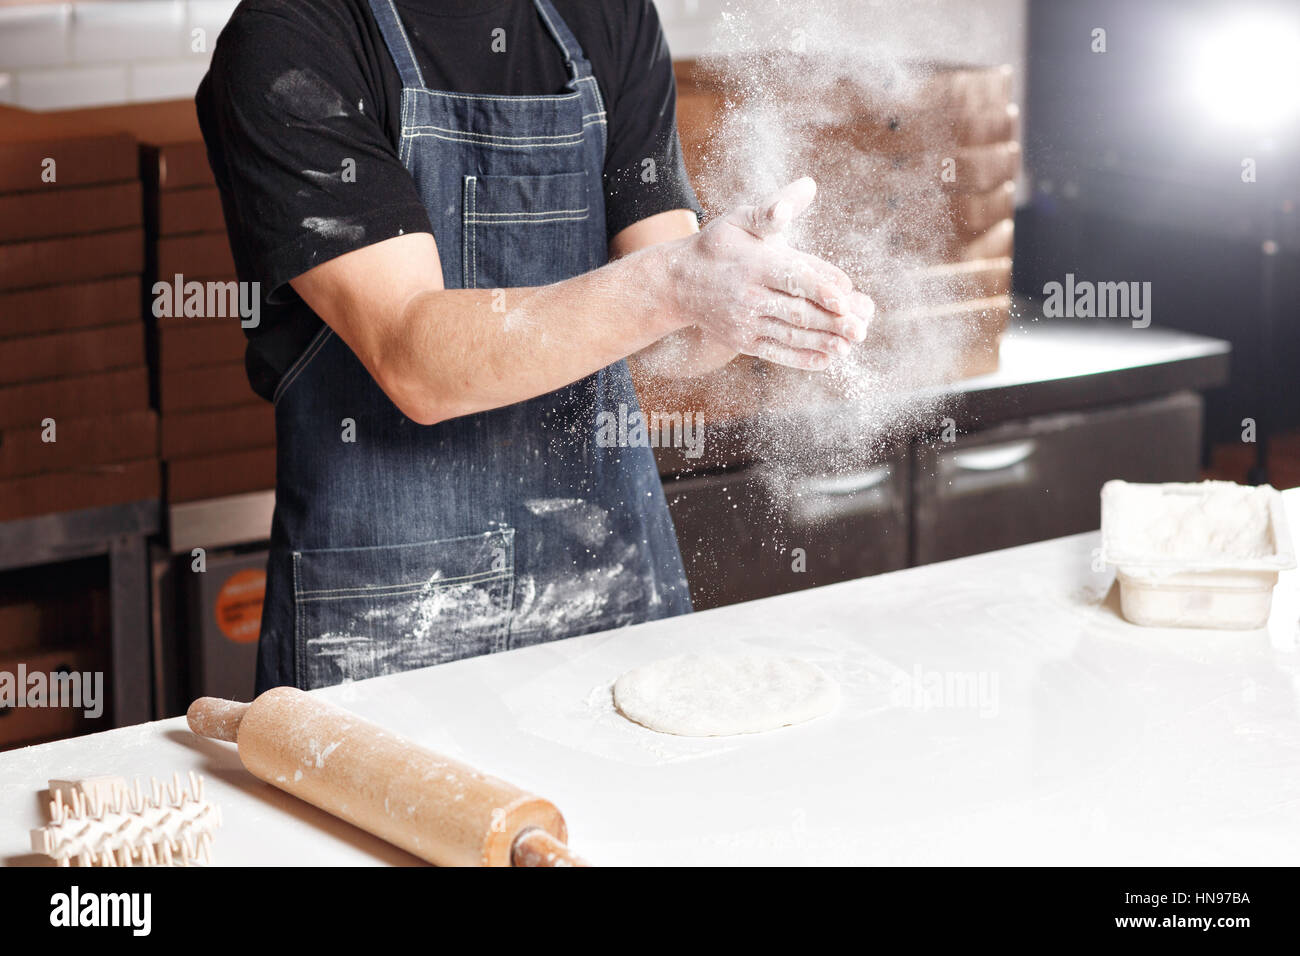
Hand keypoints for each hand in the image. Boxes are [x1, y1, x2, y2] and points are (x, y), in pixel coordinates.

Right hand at [658, 177, 873, 369]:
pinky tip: (827, 359)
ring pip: (790, 335)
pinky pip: (776, 353)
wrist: (678, 283)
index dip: (821, 288)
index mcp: (754, 264)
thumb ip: (775, 208)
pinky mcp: (743, 342)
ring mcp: (745, 322)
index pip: (793, 276)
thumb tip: (810, 185)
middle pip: (797, 310)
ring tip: (850, 343)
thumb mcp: (740, 218)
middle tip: (862, 327)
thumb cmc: (718, 245)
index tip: (847, 298)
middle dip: (833, 321)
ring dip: (824, 341)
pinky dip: (802, 358)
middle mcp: (749, 296)